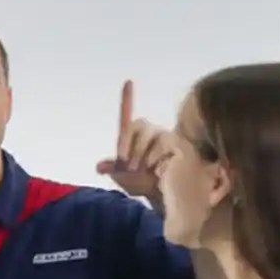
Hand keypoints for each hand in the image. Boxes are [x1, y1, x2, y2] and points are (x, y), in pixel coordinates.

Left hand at [95, 79, 173, 199]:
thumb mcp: (125, 179)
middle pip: (138, 124)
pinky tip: (159, 170)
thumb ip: (113, 169)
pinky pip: (163, 143)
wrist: (165, 197)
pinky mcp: (179, 145)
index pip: (129, 116)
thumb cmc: (146, 186)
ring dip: (142, 154)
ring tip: (144, 170)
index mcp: (135, 138)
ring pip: (150, 134)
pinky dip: (155, 158)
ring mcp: (167, 138)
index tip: (128, 81)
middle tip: (128, 163)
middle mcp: (152, 133)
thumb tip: (99, 166)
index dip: (127, 98)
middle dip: (130, 143)